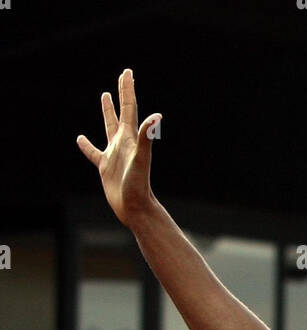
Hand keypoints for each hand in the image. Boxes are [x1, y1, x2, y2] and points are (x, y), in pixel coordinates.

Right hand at [76, 69, 160, 226]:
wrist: (136, 210)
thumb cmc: (139, 187)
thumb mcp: (141, 160)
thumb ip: (146, 138)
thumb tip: (156, 116)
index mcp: (130, 138)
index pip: (129, 108)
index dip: (127, 89)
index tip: (127, 72)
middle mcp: (123, 143)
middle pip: (122, 112)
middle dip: (122, 94)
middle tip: (122, 77)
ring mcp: (114, 155)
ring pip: (109, 127)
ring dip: (107, 112)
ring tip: (104, 96)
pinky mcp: (105, 167)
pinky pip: (93, 152)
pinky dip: (86, 145)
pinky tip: (80, 139)